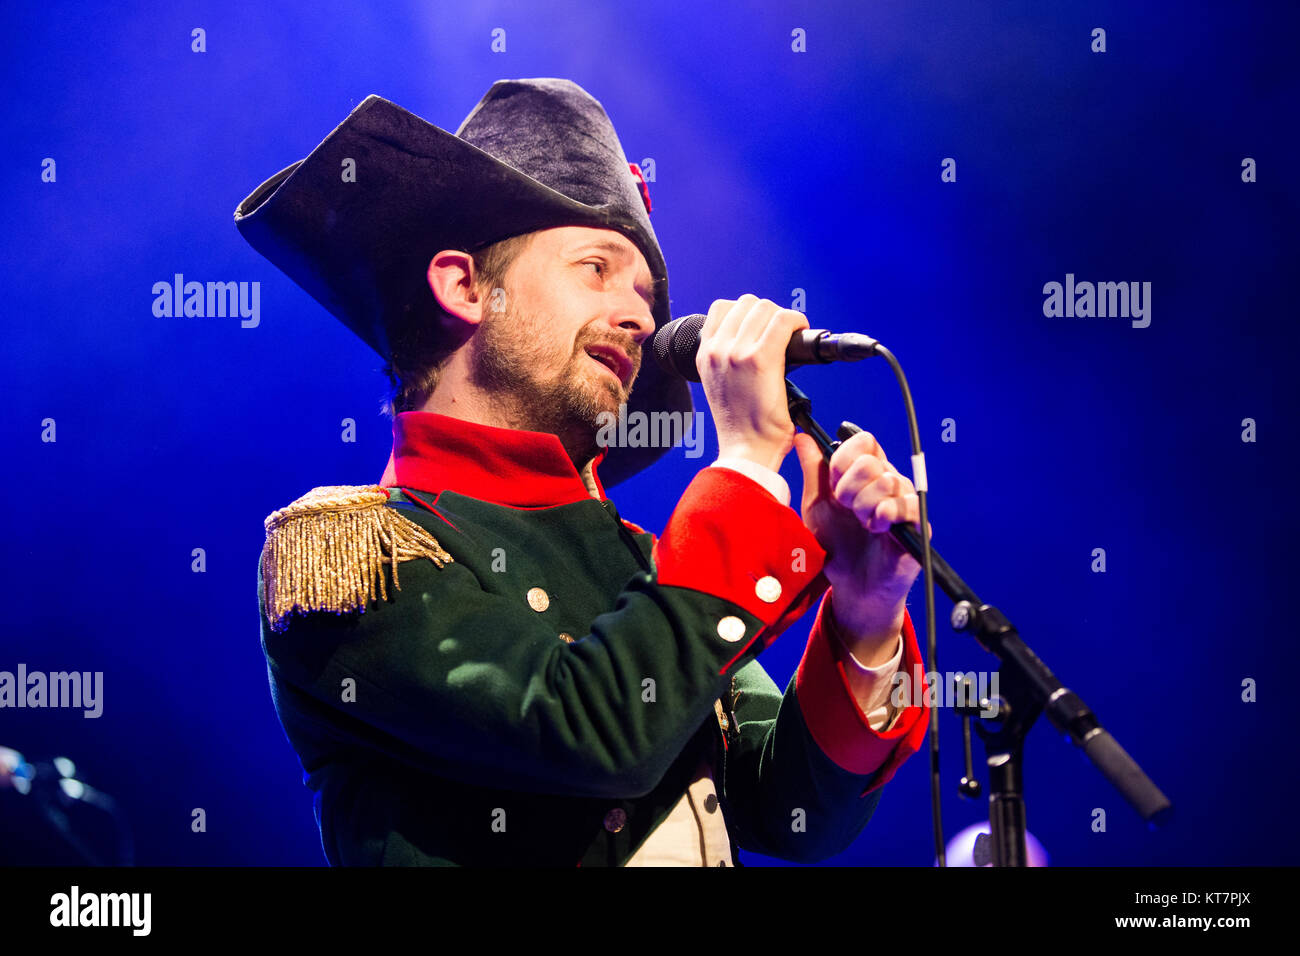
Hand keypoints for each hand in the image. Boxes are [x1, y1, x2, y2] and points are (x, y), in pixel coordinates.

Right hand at [696, 294, 809, 470]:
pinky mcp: (760, 359)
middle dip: (769, 314)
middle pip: (747, 303)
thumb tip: (754, 338)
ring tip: (792, 336)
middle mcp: (717, 350)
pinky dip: (797, 321)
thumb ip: (727, 359)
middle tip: (782, 334)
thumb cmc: (741, 424)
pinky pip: (783, 321)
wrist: (747, 450)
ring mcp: (736, 352)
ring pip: (766, 308)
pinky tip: (800, 334)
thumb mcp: (720, 385)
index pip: (722, 308)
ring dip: (783, 318)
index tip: (763, 328)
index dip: (748, 313)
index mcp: (704, 355)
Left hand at [793, 430, 930, 645]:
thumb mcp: (817, 505)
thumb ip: (813, 470)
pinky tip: (876, 529)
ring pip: (886, 481)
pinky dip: (883, 515)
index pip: (864, 441)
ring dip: (864, 506)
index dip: (843, 460)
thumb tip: (802, 436)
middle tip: (847, 510)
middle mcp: (889, 480)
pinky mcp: (918, 522)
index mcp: (867, 472)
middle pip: (871, 461)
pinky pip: (905, 504)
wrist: (851, 584)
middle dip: (848, 488)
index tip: (833, 485)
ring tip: (862, 524)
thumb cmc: (837, 543)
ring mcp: (906, 500)